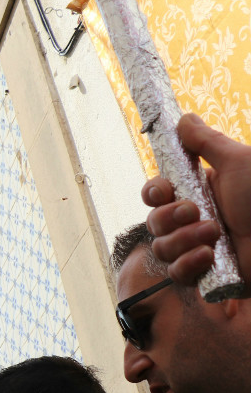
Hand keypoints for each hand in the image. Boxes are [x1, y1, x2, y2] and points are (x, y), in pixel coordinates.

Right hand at [143, 113, 250, 284]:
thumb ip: (207, 142)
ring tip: (216, 234)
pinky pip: (176, 273)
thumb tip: (184, 118)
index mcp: (200, 193)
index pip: (155, 194)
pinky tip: (210, 257)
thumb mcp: (238, 163)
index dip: (153, 193)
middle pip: (153, 221)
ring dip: (184, 240)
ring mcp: (197, 248)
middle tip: (195, 212)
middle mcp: (194, 221)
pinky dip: (189, 264)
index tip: (164, 191)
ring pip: (161, 248)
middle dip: (169, 218)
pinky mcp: (204, 275)